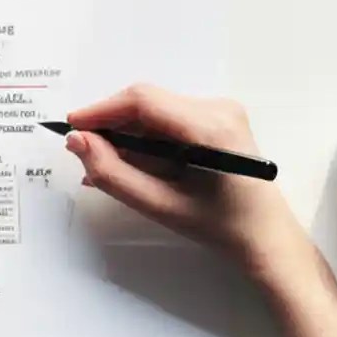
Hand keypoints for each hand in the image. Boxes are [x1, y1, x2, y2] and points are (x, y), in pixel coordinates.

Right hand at [65, 84, 304, 275]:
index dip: (101, 110)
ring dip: (128, 135)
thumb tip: (77, 142)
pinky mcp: (218, 117)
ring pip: (155, 111)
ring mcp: (221, 109)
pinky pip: (169, 118)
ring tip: (107, 167)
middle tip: (87, 156)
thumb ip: (113, 174)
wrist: (265, 235)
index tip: (71, 127)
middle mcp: (218, 107)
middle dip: (112, 126)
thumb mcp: (160, 205)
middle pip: (147, 103)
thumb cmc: (219, 226)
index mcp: (210, 127)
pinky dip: (146, 138)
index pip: (143, 101)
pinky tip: (133, 163)